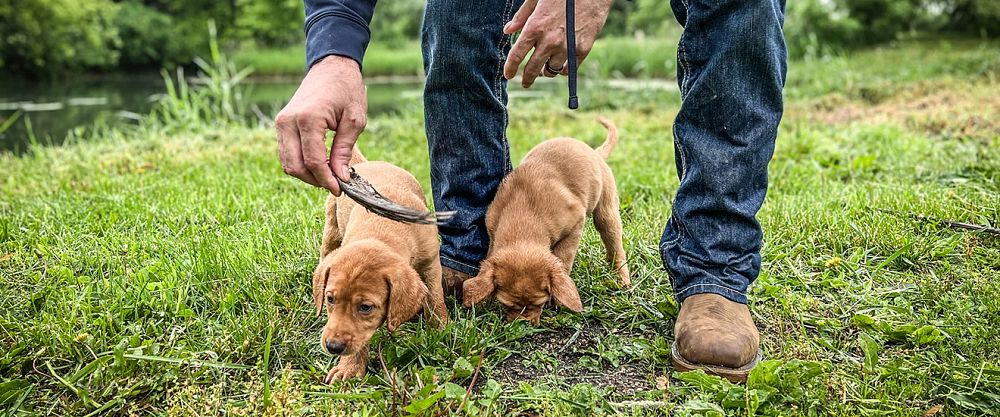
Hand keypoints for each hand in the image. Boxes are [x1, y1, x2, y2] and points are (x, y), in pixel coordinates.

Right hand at [275, 55, 366, 194]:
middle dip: (315, 180)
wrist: (331, 67)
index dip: (326, 179)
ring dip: (306, 174)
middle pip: (295, 166)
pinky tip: (319, 164)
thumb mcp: (354, 120)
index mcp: (308, 118)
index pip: (313, 160)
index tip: (340, 189)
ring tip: (329, 174)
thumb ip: (344, 149)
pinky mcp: (281, 124)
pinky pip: (285, 152)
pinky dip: (300, 163)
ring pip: (287, 162)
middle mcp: (289, 121)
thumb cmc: (347, 90)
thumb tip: (340, 177)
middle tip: (335, 184)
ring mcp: (281, 122)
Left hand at [502, 0, 612, 87]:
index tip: (508, 75)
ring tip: (546, 68)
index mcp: (535, 27)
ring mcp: (567, 47)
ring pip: (551, 71)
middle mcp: (549, 41)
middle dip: (526, 79)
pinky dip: (563, 69)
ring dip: (547, 71)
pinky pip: (568, 69)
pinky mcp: (582, 49)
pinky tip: (561, 65)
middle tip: (525, 82)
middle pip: (533, 69)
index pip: (516, 55)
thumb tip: (508, 30)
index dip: (510, 68)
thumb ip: (521, 16)